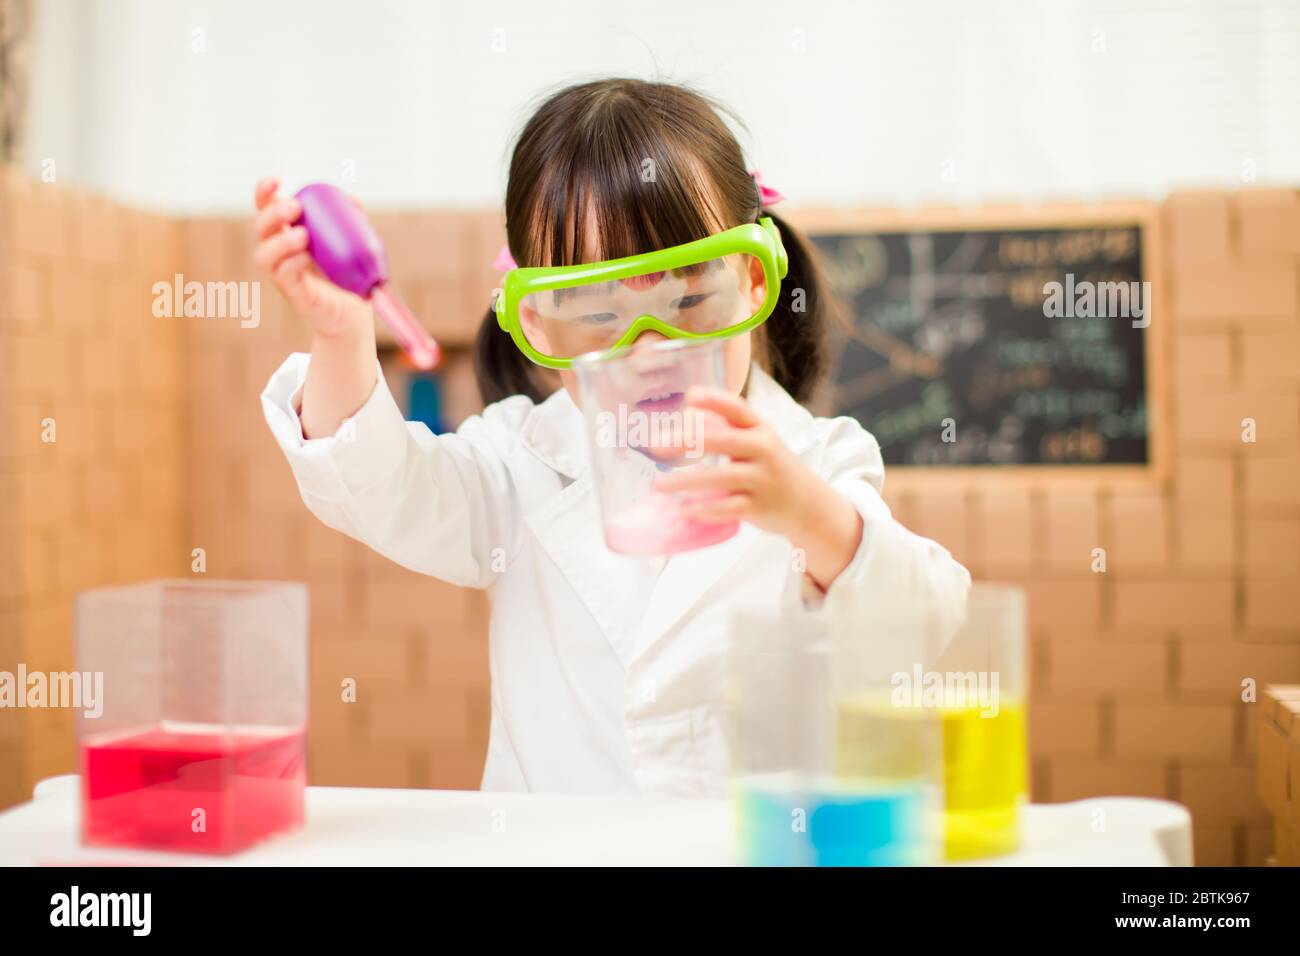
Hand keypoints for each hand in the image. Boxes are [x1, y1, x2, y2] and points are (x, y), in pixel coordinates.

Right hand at [252, 177, 371, 338]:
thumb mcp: (351, 244)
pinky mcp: (294, 294)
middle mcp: (280, 255)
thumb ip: (350, 220)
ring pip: (264, 255)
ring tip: (303, 235)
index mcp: (289, 236)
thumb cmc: (348, 277)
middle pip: (261, 229)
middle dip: (273, 214)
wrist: (354, 315)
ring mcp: (284, 275)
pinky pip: (283, 276)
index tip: (277, 180)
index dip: (264, 193)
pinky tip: (305, 257)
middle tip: (296, 208)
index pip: (267, 210)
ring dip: (280, 241)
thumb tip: (352, 199)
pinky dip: (292, 263)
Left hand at [653, 386, 863, 588]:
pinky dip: (704, 509)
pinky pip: (728, 507)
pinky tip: (683, 509)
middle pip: (722, 440)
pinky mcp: (759, 507)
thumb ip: (727, 432)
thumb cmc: (773, 468)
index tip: (689, 396)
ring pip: (721, 477)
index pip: (737, 408)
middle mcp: (763, 450)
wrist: (809, 505)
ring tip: (658, 484)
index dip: (714, 400)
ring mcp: (762, 480)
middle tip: (654, 444)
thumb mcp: (758, 443)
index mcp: (760, 430)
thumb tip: (682, 422)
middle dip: (686, 440)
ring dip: (686, 481)